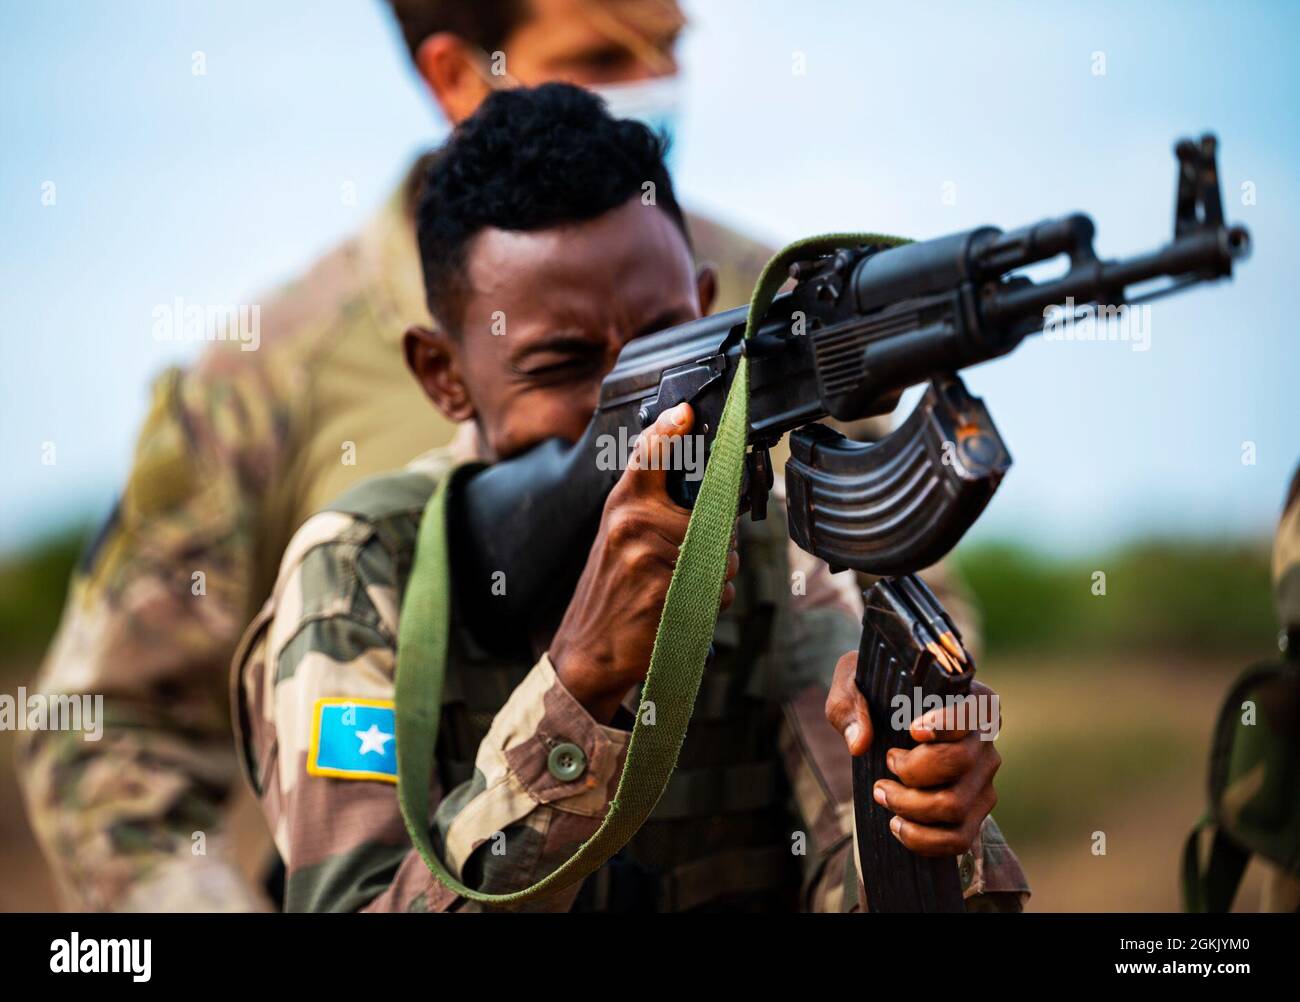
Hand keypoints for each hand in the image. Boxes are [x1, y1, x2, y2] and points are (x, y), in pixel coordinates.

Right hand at [549, 402, 738, 722]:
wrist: (588, 650)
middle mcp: (630, 521)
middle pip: (712, 517)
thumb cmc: (614, 592)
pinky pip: (716, 588)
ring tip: (678, 591)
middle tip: (685, 566)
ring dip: (715, 577)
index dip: (668, 430)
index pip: (648, 454)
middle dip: (715, 544)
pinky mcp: (663, 588)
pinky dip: (711, 604)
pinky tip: (681, 611)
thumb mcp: (621, 539)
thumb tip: (712, 499)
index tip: (686, 411)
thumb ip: (654, 510)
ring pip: (719, 554)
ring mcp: (645, 553)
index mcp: (621, 504)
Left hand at [824, 651, 1000, 855]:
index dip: (947, 723)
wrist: (884, 728)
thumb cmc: (875, 698)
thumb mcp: (854, 686)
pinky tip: (896, 825)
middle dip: (913, 770)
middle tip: (886, 763)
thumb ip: (851, 705)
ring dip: (909, 806)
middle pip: (960, 762)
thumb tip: (859, 742)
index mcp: (970, 699)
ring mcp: (984, 780)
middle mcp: (985, 740)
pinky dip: (923, 840)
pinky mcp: (974, 813)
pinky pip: (958, 839)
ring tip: (882, 793)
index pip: (975, 710)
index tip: (913, 730)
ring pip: (955, 804)